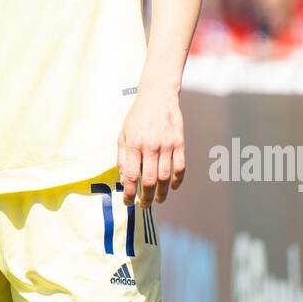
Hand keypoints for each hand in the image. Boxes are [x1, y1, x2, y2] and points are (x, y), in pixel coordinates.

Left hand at [118, 87, 184, 207]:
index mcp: (133, 144)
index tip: (128, 202)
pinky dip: (177, 180)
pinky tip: (173, 186)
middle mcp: (150, 146)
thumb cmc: (138, 115)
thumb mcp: (123, 133)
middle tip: (144, 205)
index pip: (131, 175)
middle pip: (149, 180)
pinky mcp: (179, 142)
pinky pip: (180, 167)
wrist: (157, 96)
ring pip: (165, 177)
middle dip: (146, 197)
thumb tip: (123, 178)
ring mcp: (166, 144)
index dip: (129, 193)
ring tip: (158, 200)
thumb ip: (122, 156)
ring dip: (162, 193)